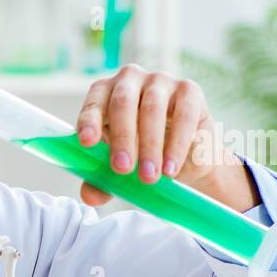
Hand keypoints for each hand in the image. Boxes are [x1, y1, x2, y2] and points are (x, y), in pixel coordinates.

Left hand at [74, 64, 258, 211]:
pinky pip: (183, 115)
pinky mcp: (190, 90)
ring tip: (148, 176)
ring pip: (152, 109)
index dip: (89, 121)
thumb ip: (100, 181)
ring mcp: (160, 81)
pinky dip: (177, 145)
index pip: (93, 103)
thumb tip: (89, 196)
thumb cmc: (138, 153)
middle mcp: (130, 80)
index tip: (87, 142)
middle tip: (122, 169)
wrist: (182, 157)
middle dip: (122, 139)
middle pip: (122, 103)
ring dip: (149, 146)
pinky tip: (171, 168)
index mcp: (104, 94)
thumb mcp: (118, 169)